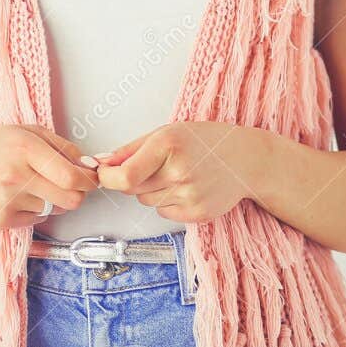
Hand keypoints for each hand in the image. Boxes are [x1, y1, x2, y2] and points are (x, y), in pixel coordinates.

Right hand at [0, 124, 98, 230]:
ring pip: (54, 210)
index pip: (71, 177)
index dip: (89, 181)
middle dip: (77, 193)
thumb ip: (66, 148)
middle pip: (70, 200)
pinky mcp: (1, 220)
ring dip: (52, 200)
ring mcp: (6, 200)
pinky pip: (36, 220)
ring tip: (31, 183)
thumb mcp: (31, 132)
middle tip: (69, 184)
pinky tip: (17, 194)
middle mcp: (14, 176)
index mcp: (24, 148)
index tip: (92, 179)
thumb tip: (91, 169)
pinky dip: (34, 210)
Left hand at [92, 121, 265, 222]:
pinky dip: (168, 202)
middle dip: (133, 179)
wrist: (246, 160)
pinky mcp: (197, 214)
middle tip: (156, 165)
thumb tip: (99, 163)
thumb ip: (130, 149)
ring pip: (146, 201)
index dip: (107, 179)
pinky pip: (164, 212)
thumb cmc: (205, 141)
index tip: (103, 175)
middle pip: (132, 188)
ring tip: (177, 173)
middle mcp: (179, 172)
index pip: (123, 176)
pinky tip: (186, 187)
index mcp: (167, 145)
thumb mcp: (166, 132)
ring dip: (152, 190)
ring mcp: (189, 195)